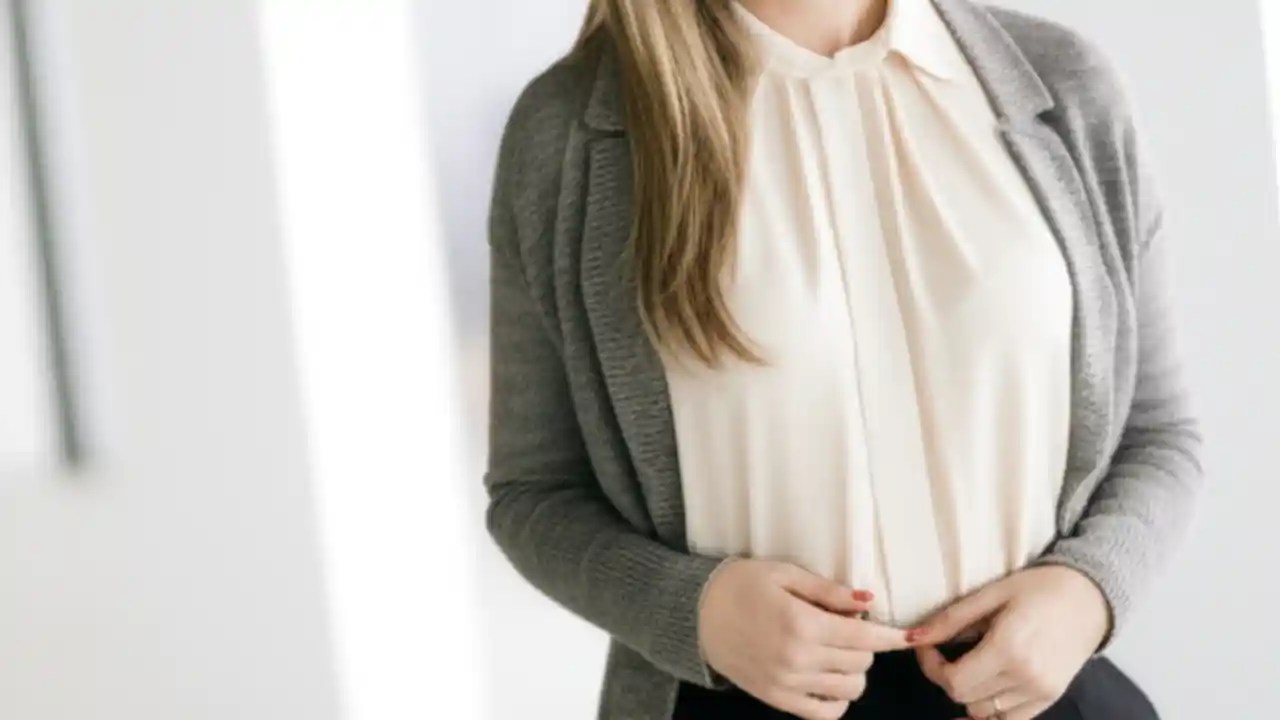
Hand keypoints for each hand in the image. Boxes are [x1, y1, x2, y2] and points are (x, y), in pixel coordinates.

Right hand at [698, 559, 912, 719]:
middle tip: (848, 627)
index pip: (864, 638)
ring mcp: (787, 683)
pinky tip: (829, 679)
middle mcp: (798, 658)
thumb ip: (828, 591)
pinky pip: (824, 714)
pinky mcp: (777, 699)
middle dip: (866, 644)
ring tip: (837, 652)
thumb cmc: (741, 585)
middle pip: (861, 662)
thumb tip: (869, 602)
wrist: (696, 614)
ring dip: (854, 671)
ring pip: (849, 690)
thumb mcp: (784, 574)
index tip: (911, 635)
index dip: (893, 637)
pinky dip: (836, 700)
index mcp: (802, 623)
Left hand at [906, 566, 1110, 719]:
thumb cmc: (1037, 588)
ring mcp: (1041, 692)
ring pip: (983, 712)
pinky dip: (991, 708)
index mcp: (1008, 648)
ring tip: (972, 663)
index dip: (931, 666)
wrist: (1089, 597)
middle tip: (946, 651)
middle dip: (946, 676)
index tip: (927, 646)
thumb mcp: (991, 594)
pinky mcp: (1050, 699)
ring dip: (969, 691)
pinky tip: (986, 686)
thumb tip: (912, 638)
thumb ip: (950, 620)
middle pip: (964, 698)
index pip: (953, 681)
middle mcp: (1026, 677)